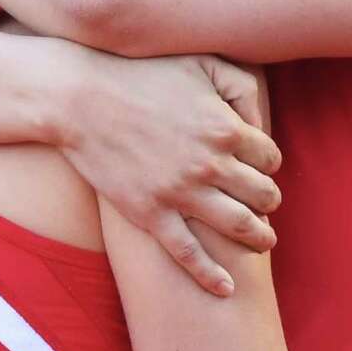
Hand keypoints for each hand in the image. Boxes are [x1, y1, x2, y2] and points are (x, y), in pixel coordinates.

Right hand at [60, 49, 281, 296]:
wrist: (80, 98)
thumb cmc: (141, 73)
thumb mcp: (201, 63)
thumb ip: (241, 87)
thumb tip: (262, 123)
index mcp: (226, 128)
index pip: (271, 158)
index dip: (268, 164)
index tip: (259, 168)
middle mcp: (211, 165)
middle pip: (263, 195)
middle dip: (269, 201)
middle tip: (265, 205)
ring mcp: (181, 194)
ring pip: (238, 227)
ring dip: (259, 238)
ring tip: (264, 242)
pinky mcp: (151, 214)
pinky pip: (190, 254)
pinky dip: (211, 275)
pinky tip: (226, 288)